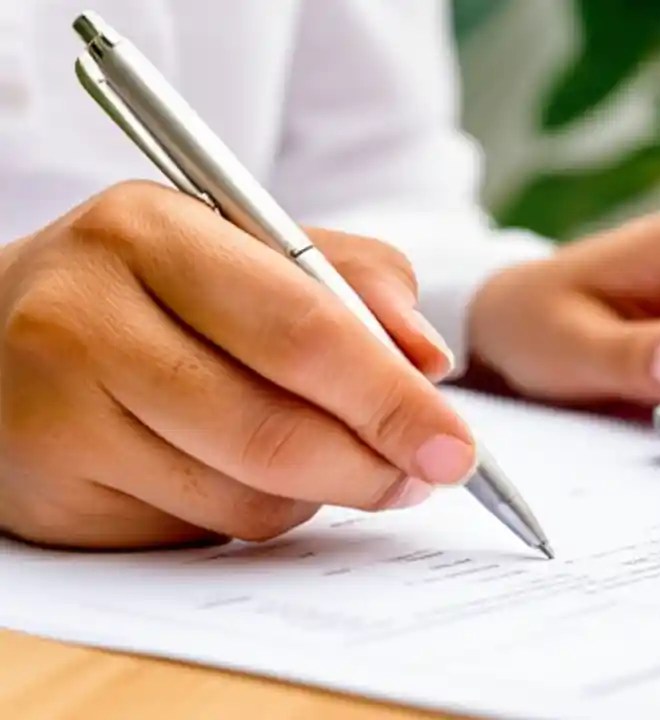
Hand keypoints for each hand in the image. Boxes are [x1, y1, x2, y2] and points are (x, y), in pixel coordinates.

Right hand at [0, 181, 474, 549]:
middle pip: (274, 428)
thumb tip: (428, 362)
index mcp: (152, 231)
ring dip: (317, 493)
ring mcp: (58, 412)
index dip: (391, 399)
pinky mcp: (51, 493)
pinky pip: (201, 530)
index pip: (302, 330)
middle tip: (424, 477)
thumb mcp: (251, 247)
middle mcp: (86, 317)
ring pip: (245, 495)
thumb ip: (355, 281)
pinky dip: (255, 514)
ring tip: (329, 457)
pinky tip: (244, 473)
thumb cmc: (157, 286)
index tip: (456, 447)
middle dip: (373, 465)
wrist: (2, 332)